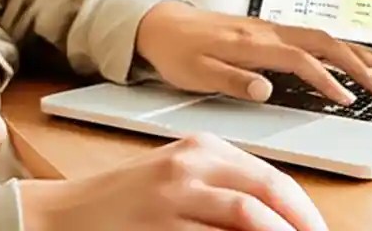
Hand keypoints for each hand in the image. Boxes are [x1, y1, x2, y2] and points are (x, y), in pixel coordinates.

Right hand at [20, 133, 327, 230]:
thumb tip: (281, 219)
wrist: (66, 214)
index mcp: (202, 149)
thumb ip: (226, 189)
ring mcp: (173, 197)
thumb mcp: (178, 177)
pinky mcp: (160, 228)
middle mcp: (190, 166)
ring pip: (249, 218)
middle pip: (269, 194)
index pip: (272, 178)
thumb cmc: (126, 200)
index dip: (305, 211)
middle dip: (302, 225)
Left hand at [135, 1, 371, 104]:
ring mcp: (268, 28)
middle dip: (355, 63)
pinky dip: (335, 44)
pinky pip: (310, 33)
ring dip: (351, 51)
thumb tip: (266, 89)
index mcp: (250, 43)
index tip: (346, 100)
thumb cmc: (176, 51)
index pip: (300, 60)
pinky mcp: (267, 30)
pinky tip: (346, 54)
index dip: (326, 80)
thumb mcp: (196, 73)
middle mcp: (265, 31)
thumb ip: (232, 80)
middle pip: (321, 41)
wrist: (159, 24)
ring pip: (320, 34)